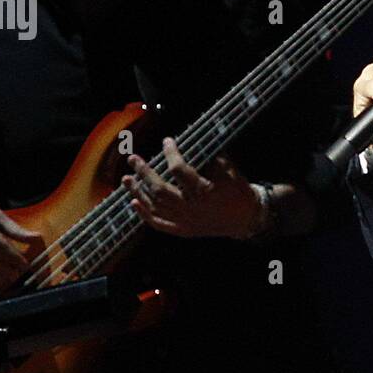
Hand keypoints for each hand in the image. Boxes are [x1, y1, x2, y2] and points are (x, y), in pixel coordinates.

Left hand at [123, 140, 262, 238]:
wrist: (245, 218)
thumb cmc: (237, 191)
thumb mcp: (228, 170)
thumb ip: (207, 158)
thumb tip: (188, 144)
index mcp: (203, 191)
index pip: (179, 169)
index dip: (171, 153)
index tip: (167, 141)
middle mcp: (191, 208)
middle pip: (159, 190)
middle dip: (144, 173)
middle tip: (134, 159)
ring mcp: (185, 221)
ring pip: (154, 207)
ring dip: (138, 191)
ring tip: (126, 178)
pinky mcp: (183, 230)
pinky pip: (158, 224)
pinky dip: (143, 214)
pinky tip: (133, 202)